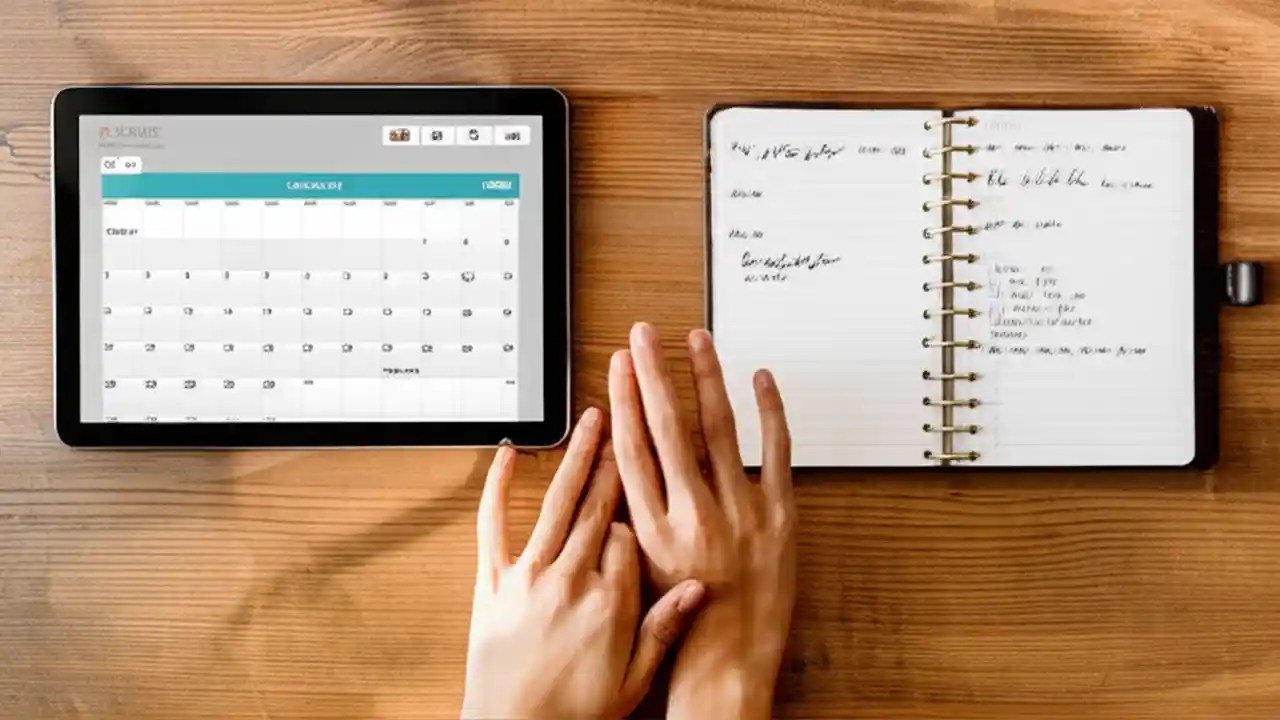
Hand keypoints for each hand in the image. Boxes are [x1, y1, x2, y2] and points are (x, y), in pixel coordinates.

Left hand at [462, 408, 706, 719]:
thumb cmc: (573, 713)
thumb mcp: (633, 680)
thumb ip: (664, 630)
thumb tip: (698, 590)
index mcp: (612, 602)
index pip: (628, 536)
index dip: (635, 516)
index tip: (644, 492)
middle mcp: (572, 579)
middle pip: (598, 507)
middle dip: (616, 461)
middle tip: (631, 420)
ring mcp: (529, 575)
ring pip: (557, 502)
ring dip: (577, 456)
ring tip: (592, 419)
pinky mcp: (492, 581)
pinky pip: (493, 523)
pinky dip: (497, 485)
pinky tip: (506, 454)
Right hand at [608, 323, 795, 719]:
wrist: (729, 664)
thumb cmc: (683, 628)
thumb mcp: (641, 570)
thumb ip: (635, 519)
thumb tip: (625, 466)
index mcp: (653, 529)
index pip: (633, 448)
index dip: (624, 400)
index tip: (618, 365)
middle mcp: (692, 515)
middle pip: (667, 427)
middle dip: (652, 373)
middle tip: (643, 334)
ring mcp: (739, 513)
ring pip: (717, 429)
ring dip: (705, 378)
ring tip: (696, 339)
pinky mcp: (779, 518)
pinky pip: (775, 453)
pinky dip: (769, 413)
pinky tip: (759, 379)